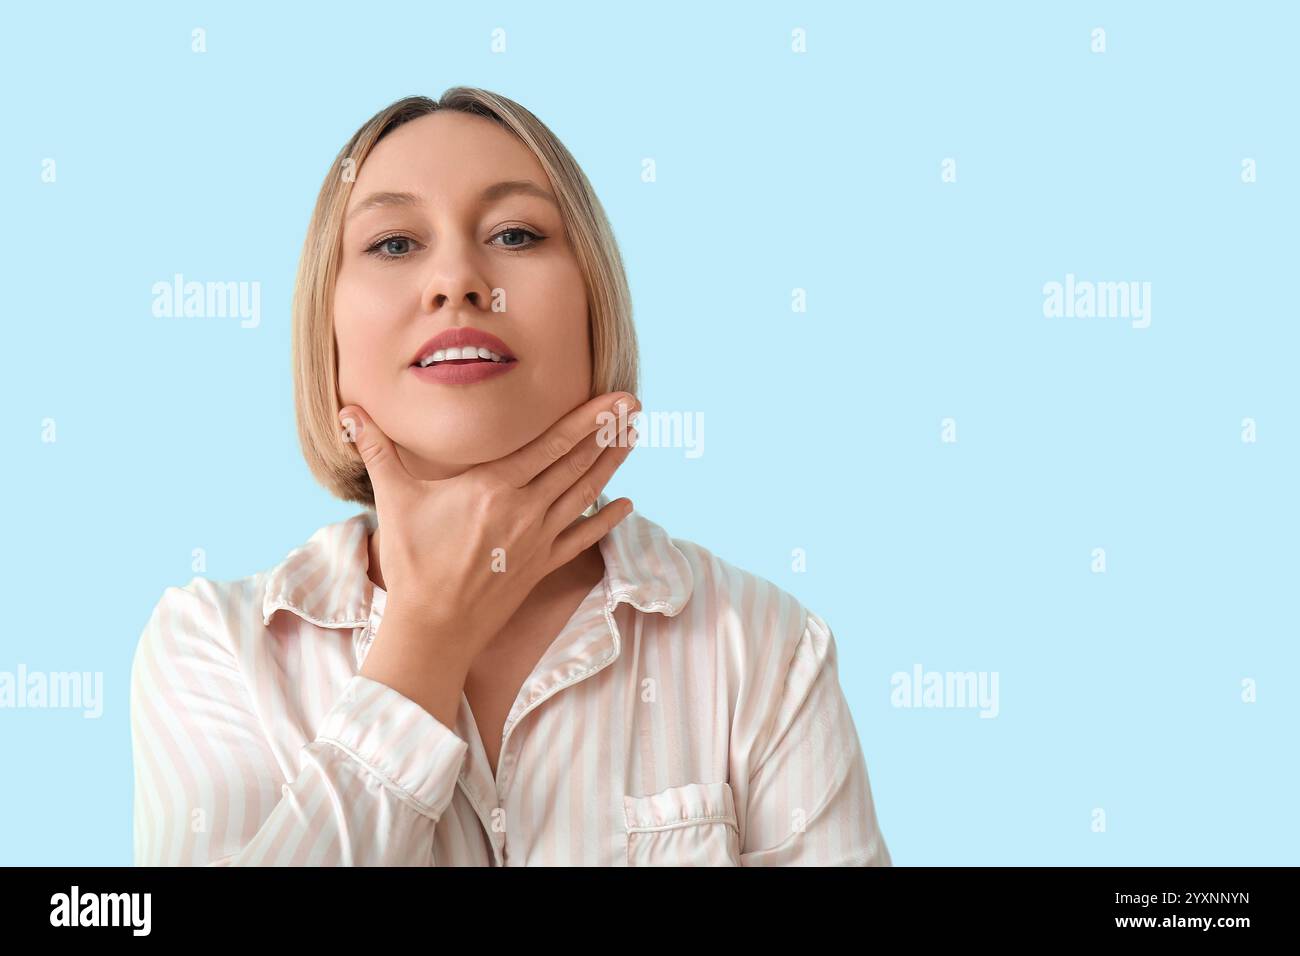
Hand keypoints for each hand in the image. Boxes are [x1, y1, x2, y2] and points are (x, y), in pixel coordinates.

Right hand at [337, 391, 640, 667]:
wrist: (432, 628)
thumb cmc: (412, 562)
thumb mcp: (394, 500)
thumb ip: (377, 451)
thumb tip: (349, 413)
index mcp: (495, 487)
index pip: (552, 444)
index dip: (588, 419)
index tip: (616, 398)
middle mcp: (525, 510)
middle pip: (576, 464)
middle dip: (608, 433)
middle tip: (634, 407)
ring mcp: (538, 540)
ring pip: (584, 494)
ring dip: (611, 465)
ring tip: (633, 438)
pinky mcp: (541, 567)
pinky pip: (582, 538)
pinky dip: (606, 521)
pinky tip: (626, 505)